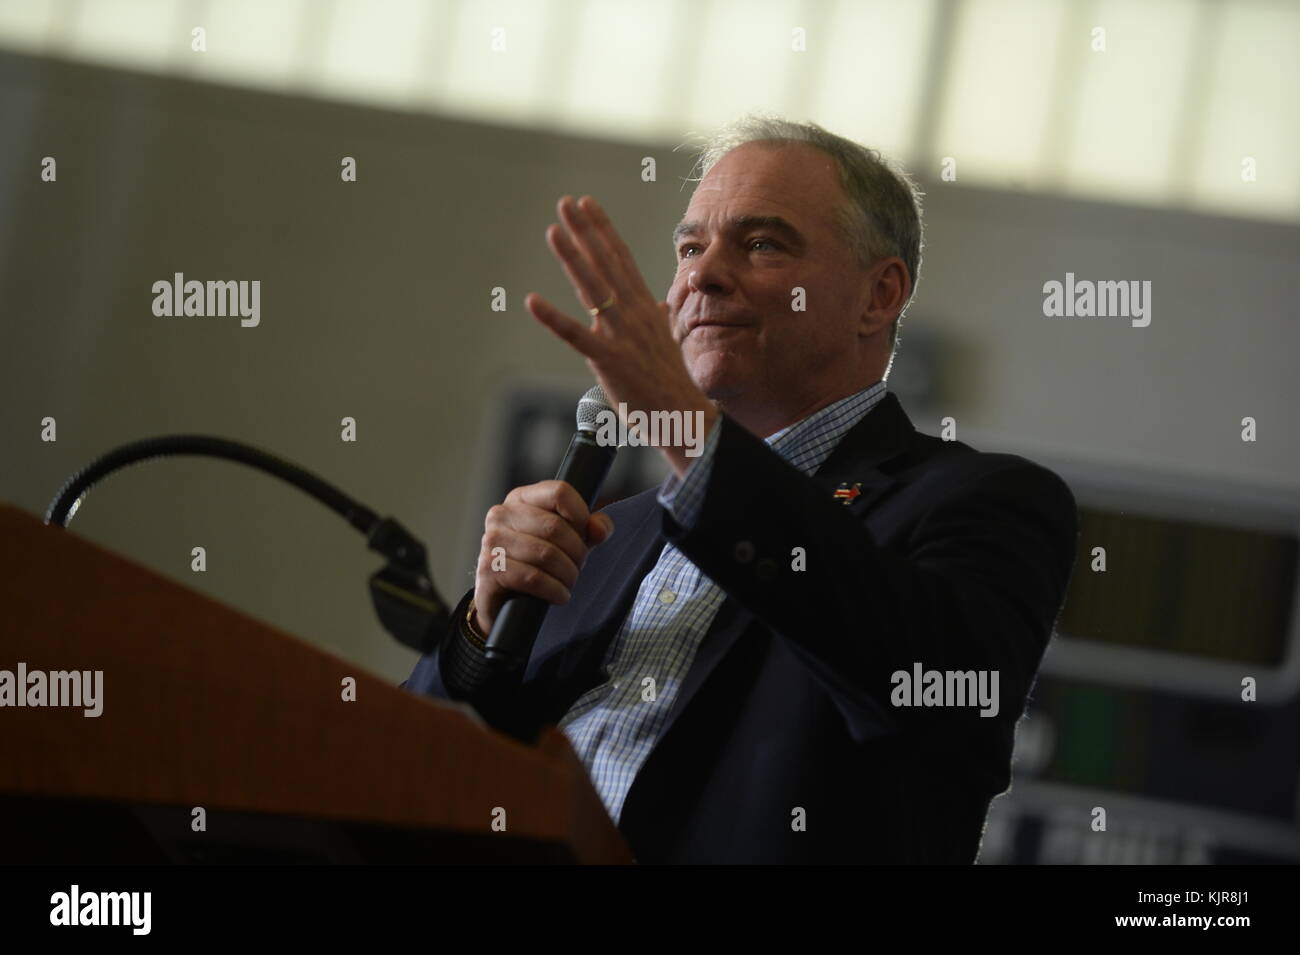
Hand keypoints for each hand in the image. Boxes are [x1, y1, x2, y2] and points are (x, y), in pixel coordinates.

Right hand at [472, 479, 615, 633]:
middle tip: (578, 566)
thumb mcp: (567, 540)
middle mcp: (502, 514)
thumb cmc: (536, 562)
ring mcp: (492, 541)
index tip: (586, 536)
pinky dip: (554, 590)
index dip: (581, 515)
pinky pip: (532, 578)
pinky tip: (560, 595)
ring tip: (569, 582)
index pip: (559, 492)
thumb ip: (589, 529)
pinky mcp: (488, 569)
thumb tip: (599, 529)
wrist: (502, 598)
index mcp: (521, 498)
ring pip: (546, 554)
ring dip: (567, 574)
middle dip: (576, 552)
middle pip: (555, 526)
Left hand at [525, 195, 718, 477]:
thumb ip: (658, 318)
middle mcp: (635, 314)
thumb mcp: (667, 342)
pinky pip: (576, 335)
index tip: (588, 204)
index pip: (622, 259)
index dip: (603, 230)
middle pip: (606, 263)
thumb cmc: (673, 384)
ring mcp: (622, 335)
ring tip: (553, 231)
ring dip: (572, 258)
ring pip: (593, 288)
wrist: (685, 415)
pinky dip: (553, 318)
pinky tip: (532, 301)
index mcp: (646, 307)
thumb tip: (659, 302)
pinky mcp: (609, 360)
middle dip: (585, 231)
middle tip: (566, 202)